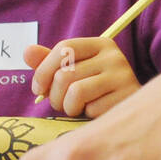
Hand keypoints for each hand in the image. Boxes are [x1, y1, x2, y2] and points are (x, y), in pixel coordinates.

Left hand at [25, 37, 140, 116]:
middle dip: (54, 95)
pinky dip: (87, 115)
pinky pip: (92, 109)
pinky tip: (96, 112)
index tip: (38, 89)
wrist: (134, 109)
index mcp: (100, 44)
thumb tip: (27, 52)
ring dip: (68, 107)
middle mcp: (114, 56)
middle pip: (66, 73)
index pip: (64, 48)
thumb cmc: (97, 89)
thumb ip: (50, 63)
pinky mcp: (127, 98)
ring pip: (76, 92)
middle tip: (60, 103)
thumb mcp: (75, 72)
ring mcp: (123, 76)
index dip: (43, 69)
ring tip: (75, 108)